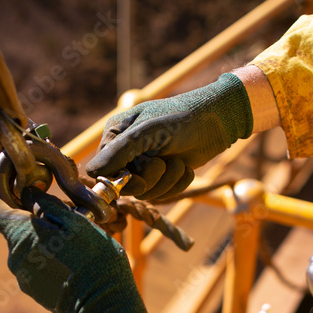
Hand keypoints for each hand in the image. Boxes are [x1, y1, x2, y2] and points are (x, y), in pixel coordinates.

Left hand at [0, 171, 155, 312]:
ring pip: (30, 244)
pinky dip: (51, 257)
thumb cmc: (94, 262)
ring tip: (79, 245)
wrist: (104, 308)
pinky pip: (37, 263)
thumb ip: (46, 205)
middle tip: (70, 216)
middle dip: (36, 217)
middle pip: (16, 225)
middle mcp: (14, 255)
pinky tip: (75, 263)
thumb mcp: (77, 222)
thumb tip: (28, 195)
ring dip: (48, 238)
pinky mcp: (34, 290)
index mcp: (20, 233)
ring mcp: (23, 275)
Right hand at [87, 73, 252, 200]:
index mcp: (116, 134)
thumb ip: (121, 150)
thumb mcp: (150, 131)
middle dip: (150, 180)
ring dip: (167, 182)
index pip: (101, 170)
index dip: (119, 179)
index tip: (136, 176)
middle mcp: (126, 151)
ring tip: (179, 163)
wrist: (220, 120)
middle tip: (164, 164)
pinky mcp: (163, 177)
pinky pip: (162, 195)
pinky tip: (186, 168)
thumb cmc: (184, 117)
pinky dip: (177, 185)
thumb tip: (92, 172)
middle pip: (125, 187)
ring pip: (146, 193)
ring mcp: (145, 165)